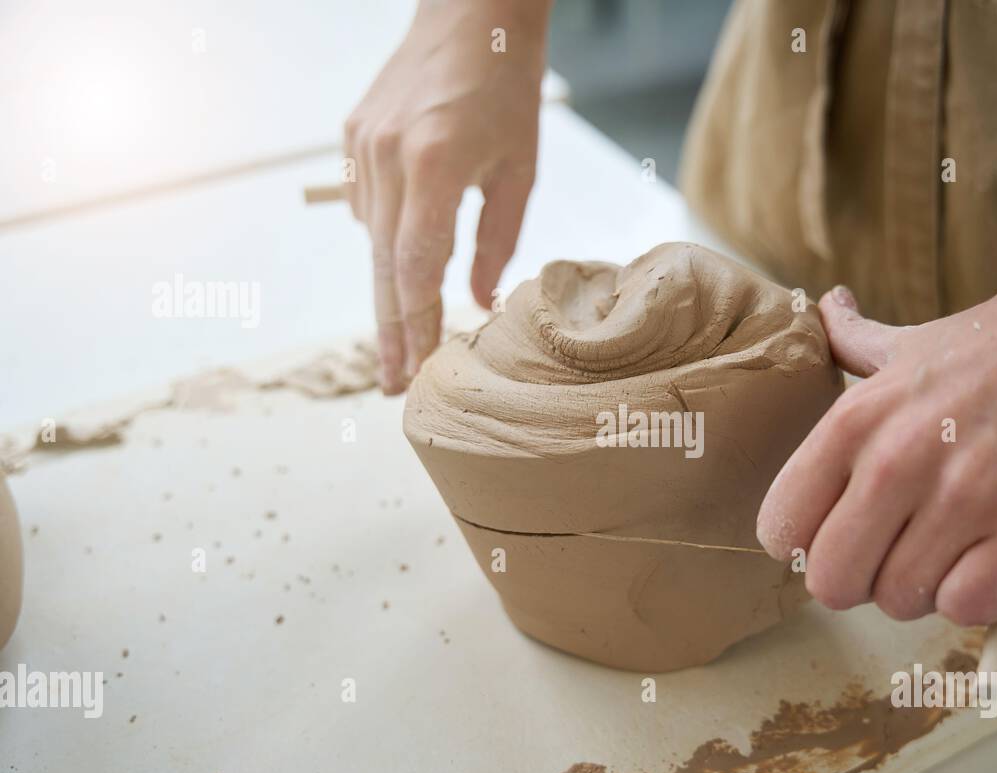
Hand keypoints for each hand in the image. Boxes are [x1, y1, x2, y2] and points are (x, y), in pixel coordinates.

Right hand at [344, 0, 549, 393]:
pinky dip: (384, 243)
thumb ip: (497, 242)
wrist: (469, 15)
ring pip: (373, 243)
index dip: (418, 328)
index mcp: (434, 165)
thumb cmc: (506, 91)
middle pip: (384, 268)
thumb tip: (476, 302)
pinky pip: (366, 210)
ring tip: (398, 346)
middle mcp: (387, 159)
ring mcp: (362, 148)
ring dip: (387, 295)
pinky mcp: (352, 140)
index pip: (418, 268)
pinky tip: (400, 267)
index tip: (420, 372)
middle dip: (391, 333)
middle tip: (392, 386)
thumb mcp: (519, 171)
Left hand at [757, 282, 996, 625]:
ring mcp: (965, 498)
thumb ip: (854, 340)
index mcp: (853, 421)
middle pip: (833, 585)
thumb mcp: (914, 340)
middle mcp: (897, 461)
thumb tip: (827, 306)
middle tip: (907, 551)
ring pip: (903, 603)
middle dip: (866, 581)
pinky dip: (984, 596)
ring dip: (932, 586)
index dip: (815, 545)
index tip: (850, 534)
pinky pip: (969, 609)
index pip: (781, 532)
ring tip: (967, 540)